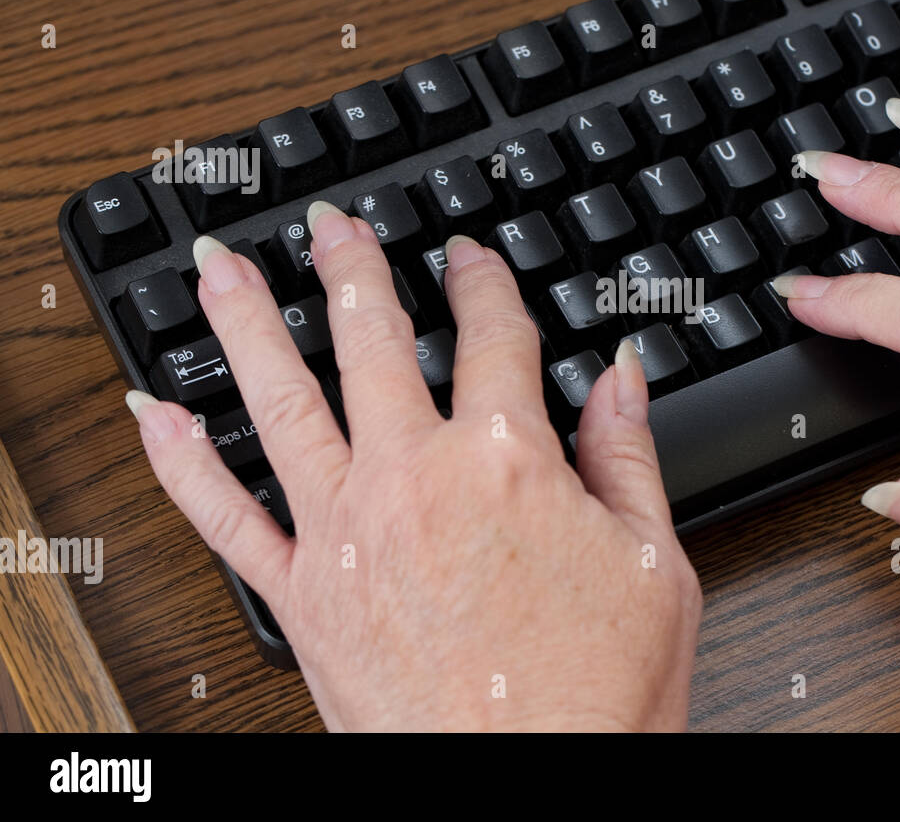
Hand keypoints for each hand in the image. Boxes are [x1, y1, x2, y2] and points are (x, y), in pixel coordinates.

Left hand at [125, 209, 700, 729]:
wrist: (534, 792)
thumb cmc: (598, 697)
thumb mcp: (655, 564)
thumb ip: (629, 457)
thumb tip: (619, 379)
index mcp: (507, 462)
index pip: (492, 339)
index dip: (483, 283)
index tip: (468, 257)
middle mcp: (413, 480)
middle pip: (373, 342)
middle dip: (354, 269)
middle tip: (332, 225)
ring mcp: (346, 534)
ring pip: (281, 402)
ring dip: (249, 323)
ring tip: (222, 268)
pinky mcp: (302, 597)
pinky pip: (223, 517)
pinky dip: (181, 461)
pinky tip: (154, 413)